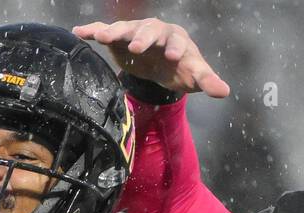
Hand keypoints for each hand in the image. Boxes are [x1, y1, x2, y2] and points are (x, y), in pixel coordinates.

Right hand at [74, 18, 230, 97]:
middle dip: (143, 37)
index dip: (174, 47)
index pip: (175, 40)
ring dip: (114, 32)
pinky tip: (79, 32)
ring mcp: (135, 33)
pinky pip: (104, 31)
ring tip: (103, 37)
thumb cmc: (181, 67)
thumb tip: (224, 91)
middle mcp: (154, 31)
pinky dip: (92, 30)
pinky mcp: (119, 39)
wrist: (163, 62)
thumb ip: (207, 81)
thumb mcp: (194, 75)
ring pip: (125, 29)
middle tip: (138, 47)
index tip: (172, 57)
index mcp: (175, 38)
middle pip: (149, 30)